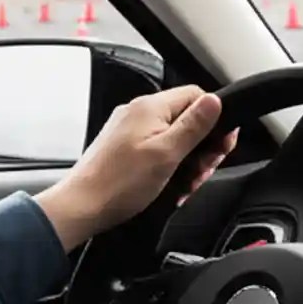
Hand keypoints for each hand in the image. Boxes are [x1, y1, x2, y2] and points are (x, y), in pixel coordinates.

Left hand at [34, 85, 237, 250]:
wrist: (81, 207)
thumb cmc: (119, 184)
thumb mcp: (167, 154)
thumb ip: (194, 125)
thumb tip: (215, 100)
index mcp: (150, 107)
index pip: (196, 96)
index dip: (214, 119)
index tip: (221, 145)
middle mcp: (138, 112)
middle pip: (186, 118)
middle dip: (201, 145)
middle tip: (202, 170)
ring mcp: (129, 129)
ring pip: (173, 136)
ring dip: (186, 159)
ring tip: (185, 183)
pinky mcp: (124, 147)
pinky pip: (156, 148)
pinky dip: (168, 164)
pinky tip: (169, 185)